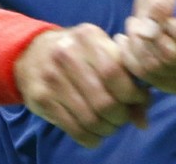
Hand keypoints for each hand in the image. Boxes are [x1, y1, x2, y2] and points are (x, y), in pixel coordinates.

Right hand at [13, 24, 149, 147]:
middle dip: (120, 116)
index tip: (138, 100)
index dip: (132, 94)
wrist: (32, 52)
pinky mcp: (41, 99)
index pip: (115, 72)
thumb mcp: (101, 52)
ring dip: (107, 129)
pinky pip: (74, 129)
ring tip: (109, 125)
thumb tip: (143, 119)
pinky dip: (91, 138)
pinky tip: (94, 134)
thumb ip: (126, 78)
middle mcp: (66, 54)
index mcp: (87, 37)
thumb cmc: (78, 53)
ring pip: (90, 119)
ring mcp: (51, 77)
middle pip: (104, 100)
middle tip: (122, 117)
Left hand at [117, 0, 175, 94]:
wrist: (173, 8)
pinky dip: (134, 62)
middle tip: (134, 22)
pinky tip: (128, 45)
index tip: (167, 22)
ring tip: (131, 29)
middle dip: (148, 40)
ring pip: (161, 70)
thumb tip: (152, 28)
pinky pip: (154, 81)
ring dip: (137, 48)